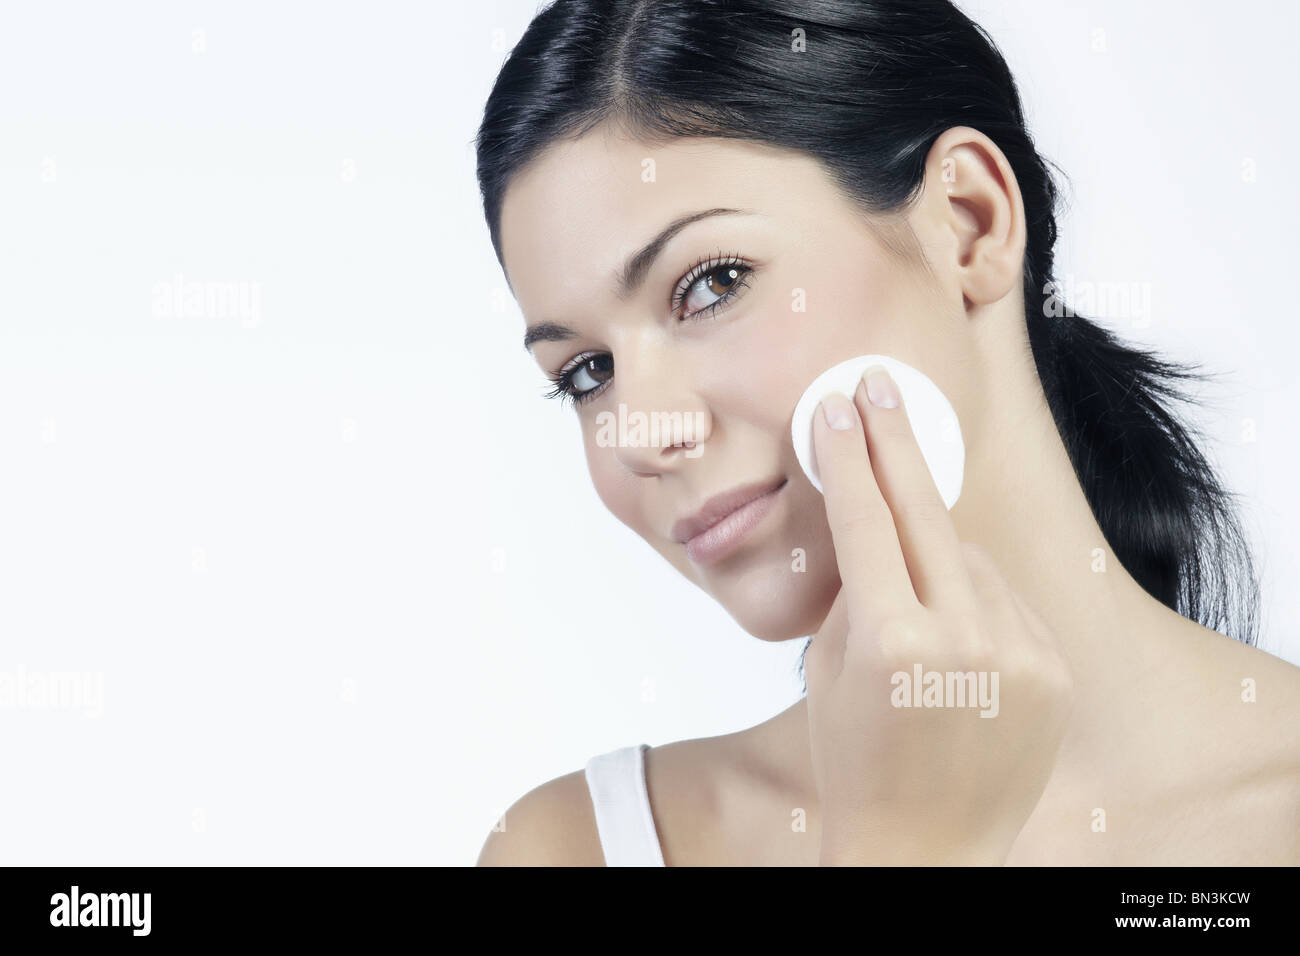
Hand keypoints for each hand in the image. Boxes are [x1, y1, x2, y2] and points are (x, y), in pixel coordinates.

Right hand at [805, 364, 1073, 865]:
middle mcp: (963, 641)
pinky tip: (953, 635)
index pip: (864, 520)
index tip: (835, 408)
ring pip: (969, 559)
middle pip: (925, 512)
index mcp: (889, 643)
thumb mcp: (827, 673)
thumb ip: (856, 593)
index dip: (845, 456)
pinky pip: (1006, 601)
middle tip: (878, 387)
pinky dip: (975, 599)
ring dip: (934, 550)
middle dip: (894, 443)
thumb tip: (880, 528)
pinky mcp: (1054, 671)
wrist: (925, 848)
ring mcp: (1020, 655)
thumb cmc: (855, 763)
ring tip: (910, 600)